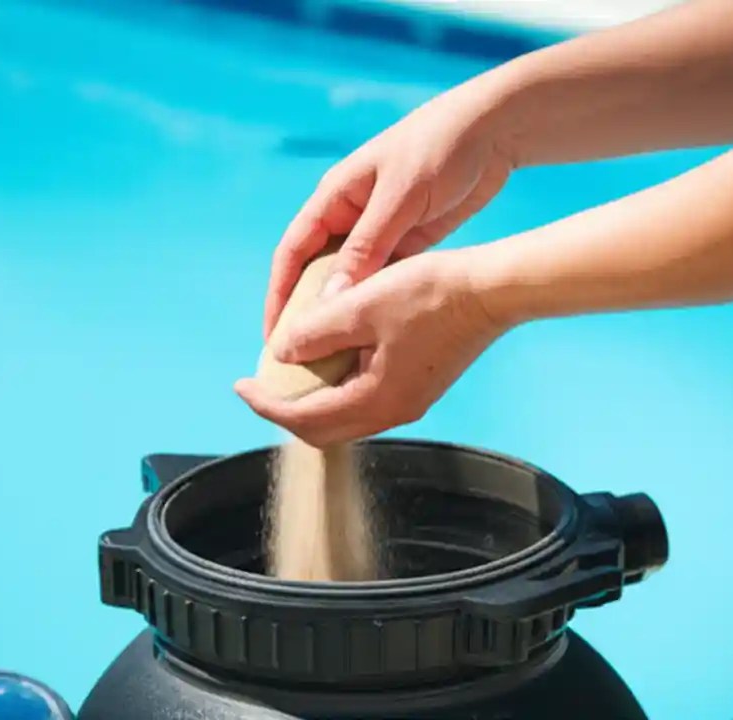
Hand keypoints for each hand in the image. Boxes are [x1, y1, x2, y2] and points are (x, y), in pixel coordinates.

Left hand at [238, 250, 502, 444]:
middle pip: (324, 431)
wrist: (493, 291)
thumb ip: (316, 333)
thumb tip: (281, 352)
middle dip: (284, 412)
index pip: (304, 419)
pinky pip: (365, 401)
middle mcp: (393, 411)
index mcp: (377, 399)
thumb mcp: (361, 304)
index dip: (265, 405)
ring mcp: (409, 402)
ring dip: (311, 402)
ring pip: (345, 419)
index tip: (239, 387)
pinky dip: (336, 390)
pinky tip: (327, 362)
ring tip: (287, 375)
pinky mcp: (418, 387)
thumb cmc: (433, 293)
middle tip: (258, 389)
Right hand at [263, 81, 514, 338]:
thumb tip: (331, 300)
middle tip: (301, 358)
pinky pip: (384, 280)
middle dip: (307, 313)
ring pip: (352, 281)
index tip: (273, 337)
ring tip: (338, 358)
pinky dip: (377, 305)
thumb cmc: (440, 148)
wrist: (493, 129)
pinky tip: (377, 336)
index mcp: (335, 198)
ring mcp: (380, 231)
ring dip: (344, 314)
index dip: (279, 296)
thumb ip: (367, 247)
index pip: (292, 253)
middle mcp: (350, 216)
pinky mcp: (410, 241)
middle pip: (317, 273)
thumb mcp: (401, 198)